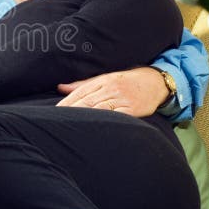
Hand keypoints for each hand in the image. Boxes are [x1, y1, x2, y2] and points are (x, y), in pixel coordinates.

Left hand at [55, 67, 169, 117]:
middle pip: (86, 101)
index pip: (80, 92)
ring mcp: (122, 99)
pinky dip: (106, 122)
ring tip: (72, 128)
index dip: (66, 103)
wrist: (154, 82)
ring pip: (99, 109)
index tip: (54, 112)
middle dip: (71, 111)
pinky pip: (117, 117)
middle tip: (57, 121)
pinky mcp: (132, 109)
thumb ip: (82, 85)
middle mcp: (110, 89)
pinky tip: (96, 129)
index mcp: (102, 81)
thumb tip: (60, 87)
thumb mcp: (104, 79)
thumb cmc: (125, 82)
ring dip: (85, 118)